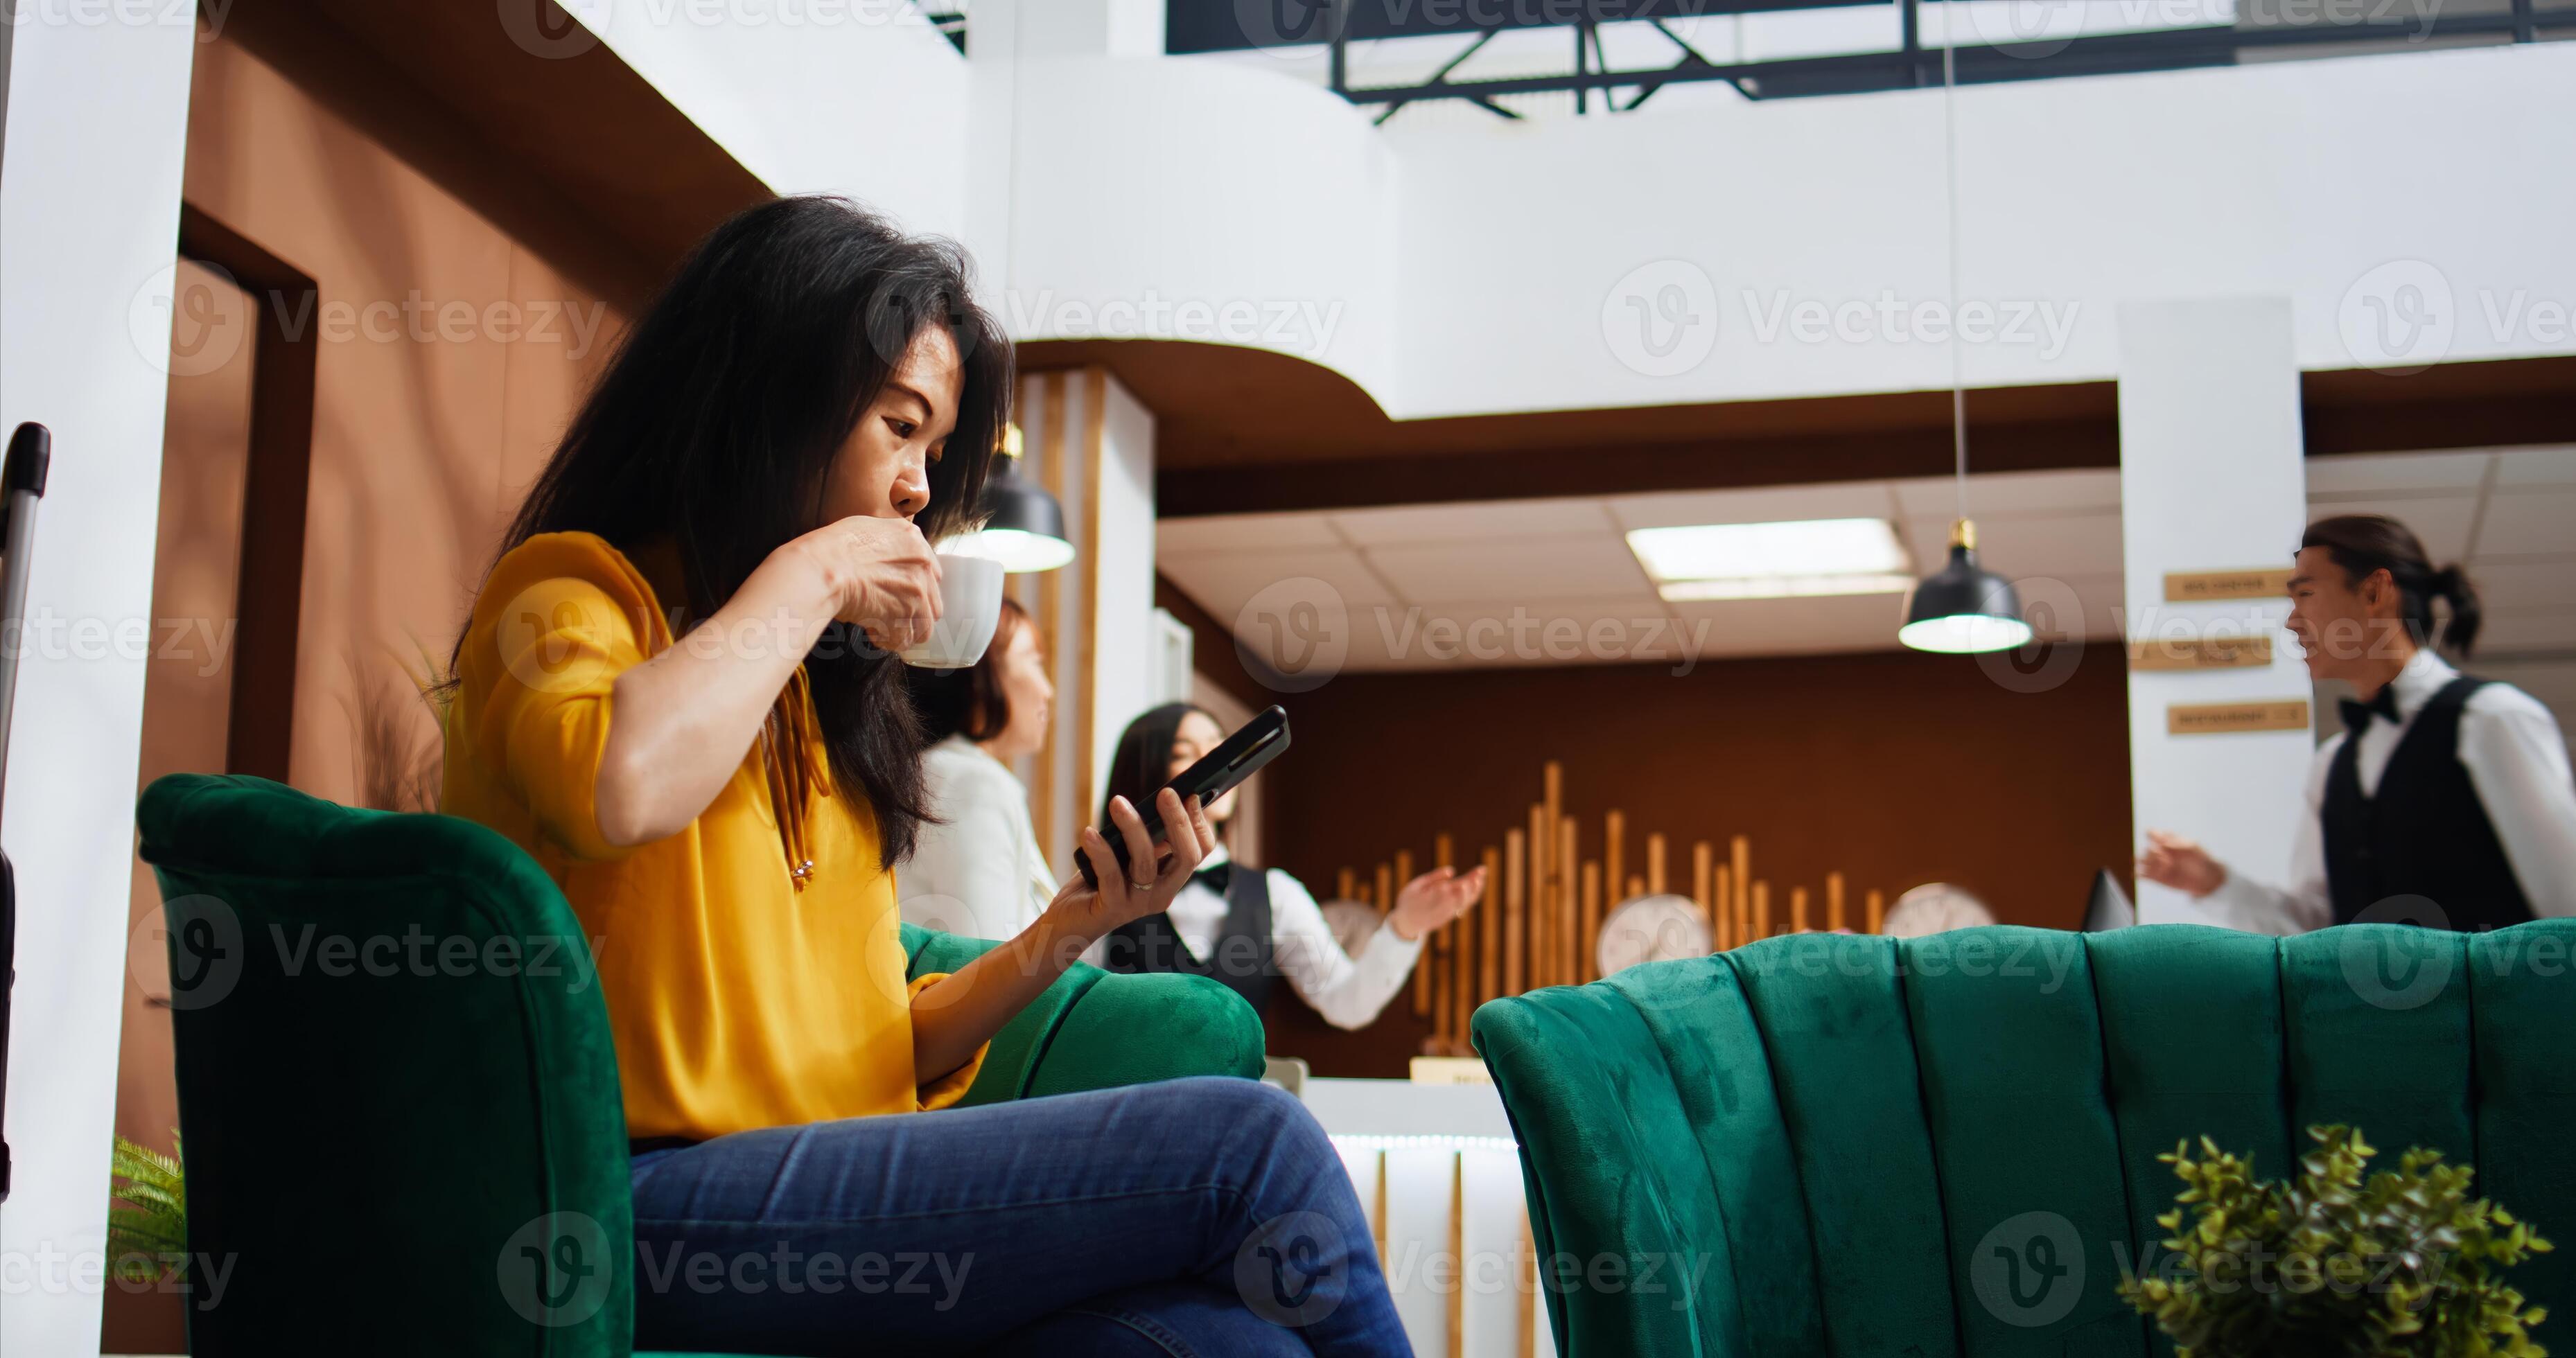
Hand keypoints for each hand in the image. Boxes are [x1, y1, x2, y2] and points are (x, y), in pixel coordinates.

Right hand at [787, 516, 940, 651]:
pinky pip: (904, 639)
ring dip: (902, 630)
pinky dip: (890, 641)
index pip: (932, 573)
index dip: (917, 589)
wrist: (824, 567)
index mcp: (913, 540)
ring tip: (882, 630)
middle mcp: (921, 565)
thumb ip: (889, 542)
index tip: (903, 597)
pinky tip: (874, 635)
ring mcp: (916, 591)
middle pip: (932, 603)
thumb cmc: (833, 548)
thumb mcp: (868, 527)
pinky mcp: (903, 615)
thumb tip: (888, 556)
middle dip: (913, 614)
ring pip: (923, 626)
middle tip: (892, 617)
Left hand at [1043, 789, 1219, 946]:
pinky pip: (1110, 874)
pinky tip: (1089, 833)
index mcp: (1169, 881)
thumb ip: (1146, 841)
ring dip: (1133, 827)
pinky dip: (1100, 850)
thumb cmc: (1096, 885)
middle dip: (1178, 821)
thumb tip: (1158, 805)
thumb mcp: (1126, 858)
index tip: (1190, 795)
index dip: (1199, 824)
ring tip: (1118, 802)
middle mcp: (1161, 895)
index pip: (1198, 853)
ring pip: (1146, 861)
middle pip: (1186, 858)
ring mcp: (1138, 905)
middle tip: (1166, 793)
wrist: (1068, 924)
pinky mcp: (1112, 909)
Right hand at [1389, 864, 1487, 940]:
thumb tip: (1452, 871)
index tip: (1472, 877)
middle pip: (1461, 896)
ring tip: (1482, 873)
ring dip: (1476, 888)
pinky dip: (1473, 894)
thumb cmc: (1409, 900)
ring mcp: (1448, 913)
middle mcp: (1442, 908)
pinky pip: (1465, 905)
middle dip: (1472, 884)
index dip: (1461, 884)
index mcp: (1431, 898)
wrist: (1406, 923)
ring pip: (1466, 901)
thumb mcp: (1416, 885)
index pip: (1451, 890)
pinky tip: (1478, 882)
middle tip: (1481, 870)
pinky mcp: (1450, 916)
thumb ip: (1433, 877)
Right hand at [2139, 830, 2225, 896]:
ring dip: (2146, 863)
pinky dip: (2138, 874)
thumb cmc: (2202, 859)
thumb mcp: (2194, 848)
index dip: (2154, 837)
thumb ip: (2179, 844)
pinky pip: (2140, 874)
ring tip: (2159, 869)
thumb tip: (2163, 844)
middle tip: (2168, 860)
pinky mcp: (2156, 878)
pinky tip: (2141, 875)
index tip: (2164, 843)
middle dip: (2154, 854)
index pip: (2152, 833)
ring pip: (2141, 860)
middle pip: (2148, 849)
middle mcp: (2160, 851)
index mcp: (2167, 841)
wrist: (2208, 879)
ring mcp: (2157, 865)